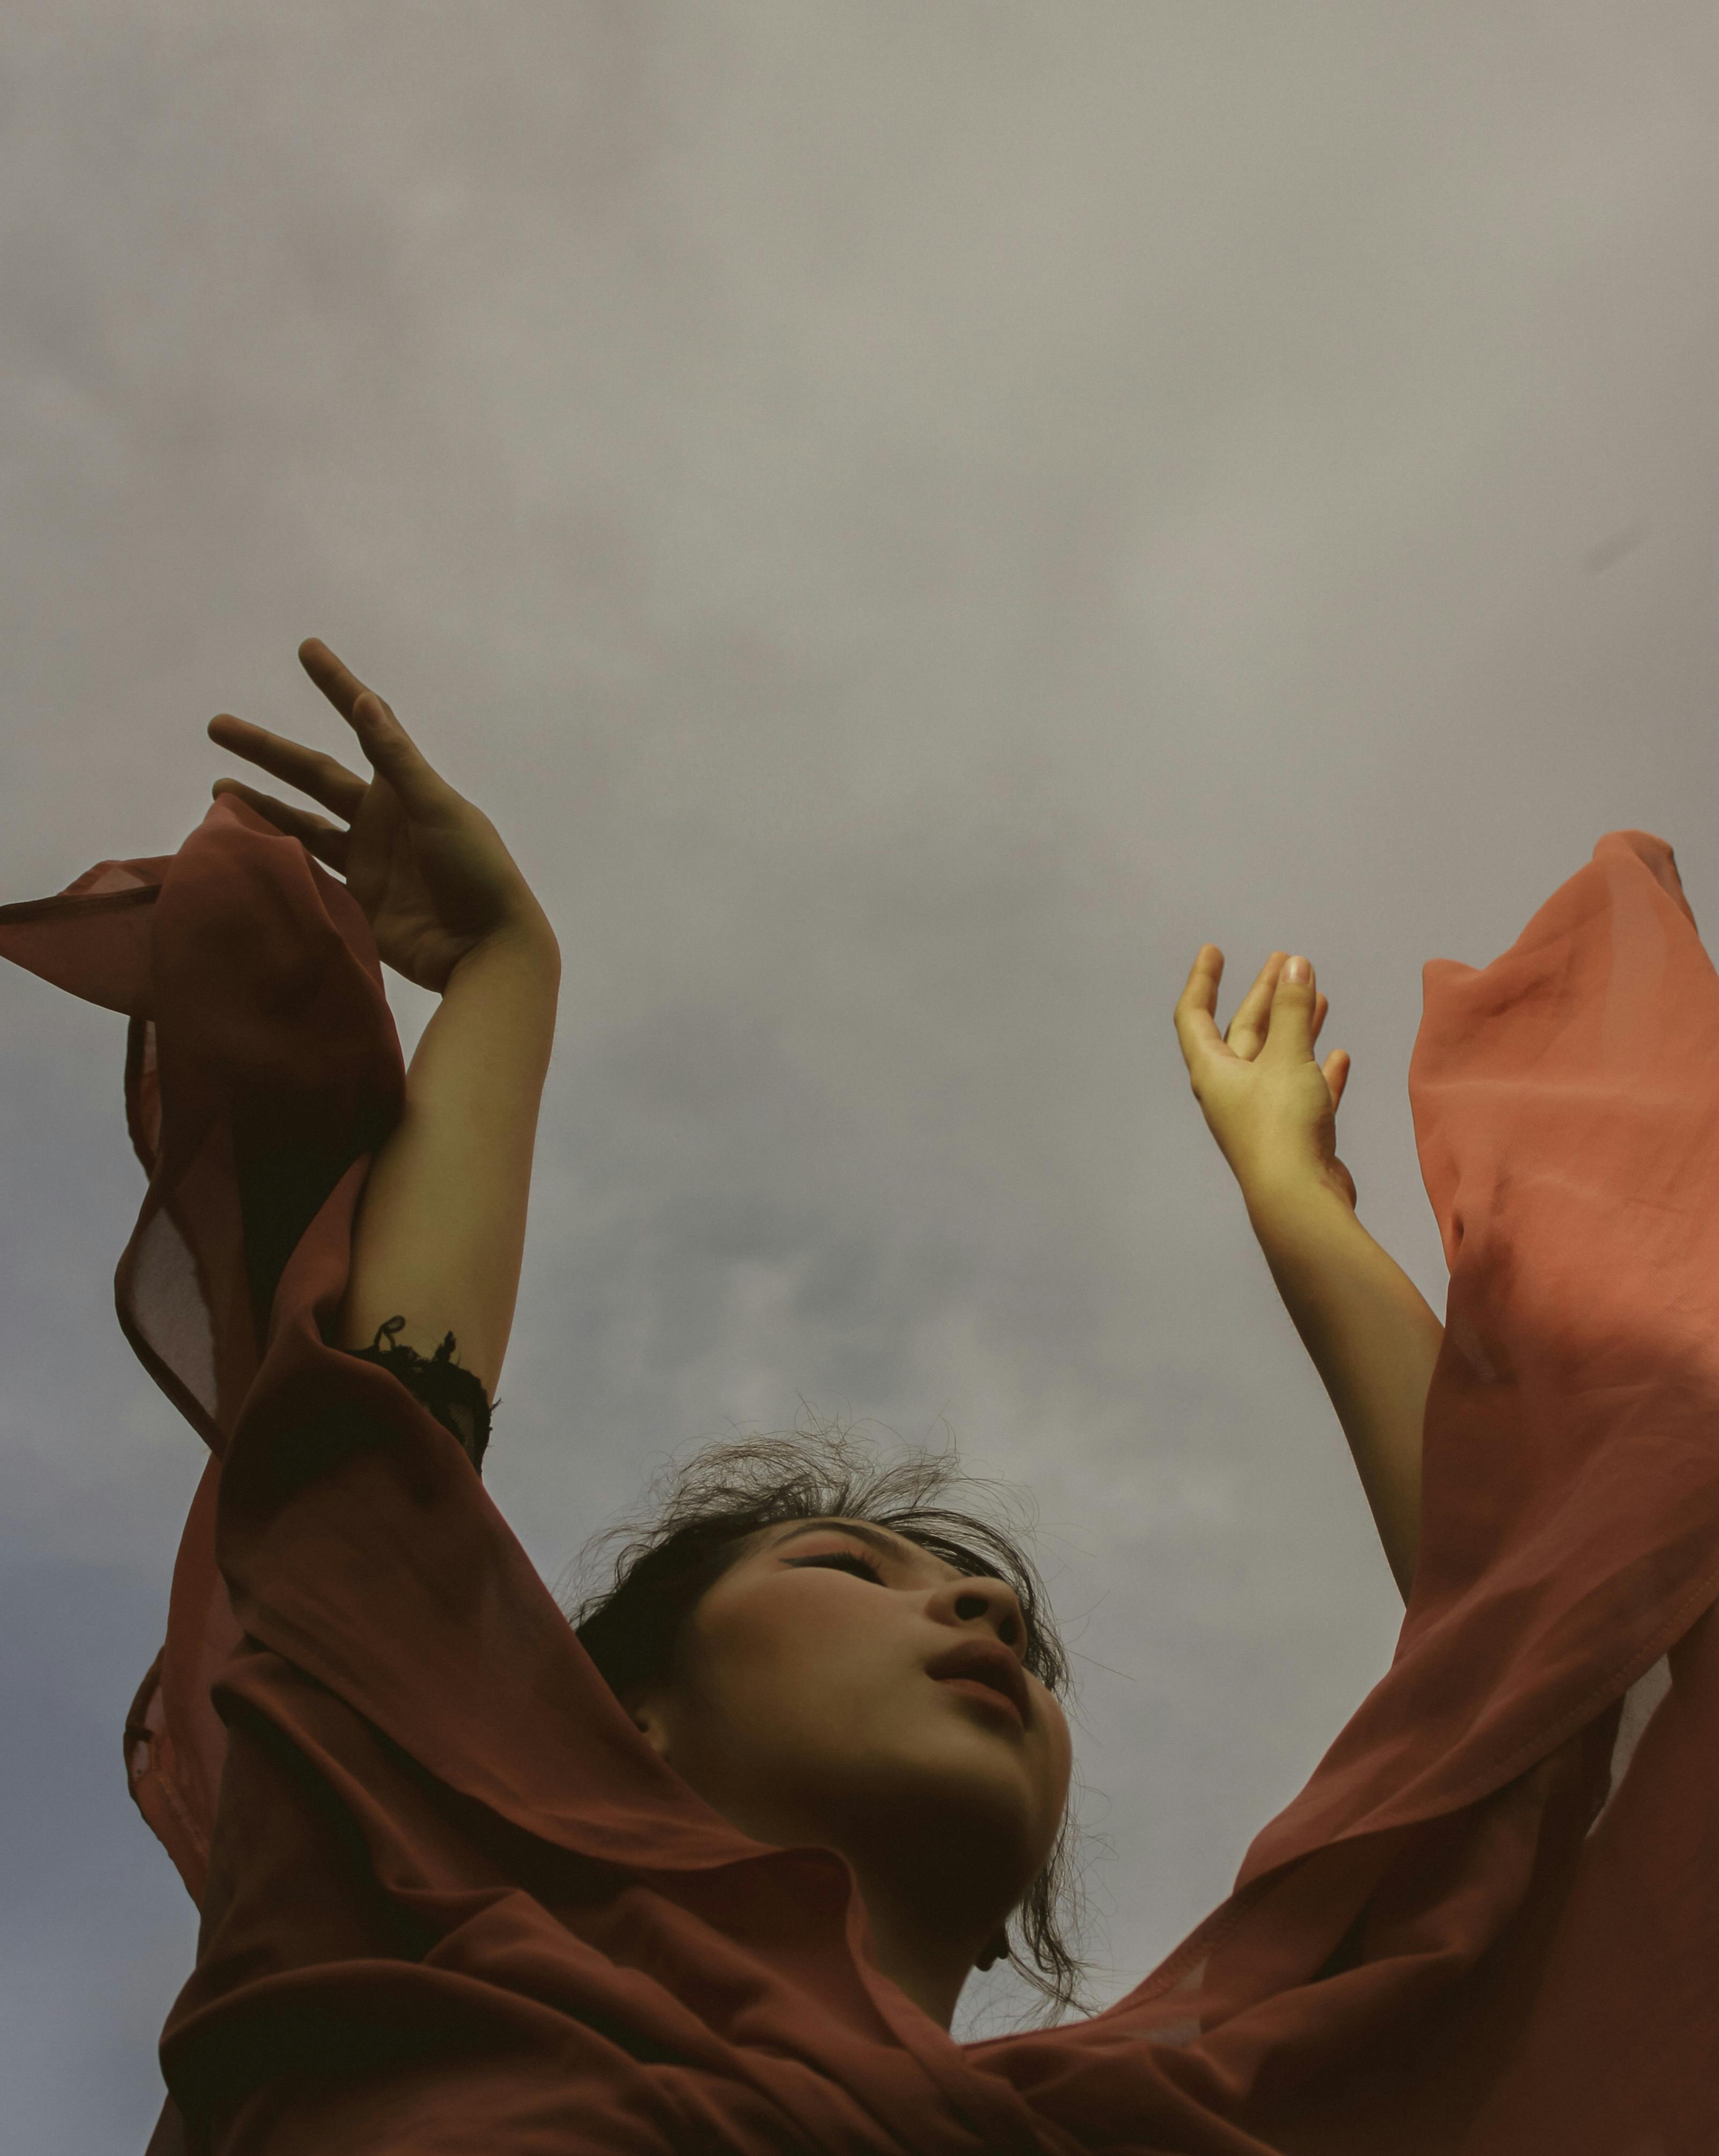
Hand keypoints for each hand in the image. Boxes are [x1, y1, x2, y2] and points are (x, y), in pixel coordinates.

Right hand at [207, 640, 556, 993]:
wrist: (486, 950)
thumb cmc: (476, 872)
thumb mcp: (437, 809)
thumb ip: (397, 759)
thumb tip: (365, 699)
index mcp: (403, 788)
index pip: (363, 723)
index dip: (336, 685)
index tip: (308, 648)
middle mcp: (380, 818)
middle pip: (312, 775)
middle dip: (266, 751)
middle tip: (217, 726)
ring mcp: (366, 861)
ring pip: (301, 825)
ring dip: (261, 806)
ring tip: (218, 789)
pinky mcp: (356, 902)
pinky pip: (307, 873)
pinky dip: (275, 860)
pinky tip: (242, 848)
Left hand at [1173, 947, 1355, 1210]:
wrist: (1299, 1201)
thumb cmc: (1282, 1125)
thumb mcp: (1287, 1056)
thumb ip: (1292, 1010)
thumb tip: (1295, 965)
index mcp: (1213, 1071)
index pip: (1194, 1015)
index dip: (1203, 980)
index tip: (1214, 951)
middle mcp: (1230, 1091)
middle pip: (1244, 1031)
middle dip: (1264, 995)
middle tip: (1286, 961)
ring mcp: (1261, 1115)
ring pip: (1277, 1059)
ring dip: (1295, 1027)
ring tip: (1317, 994)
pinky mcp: (1292, 1135)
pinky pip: (1304, 1092)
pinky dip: (1318, 1071)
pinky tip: (1337, 1055)